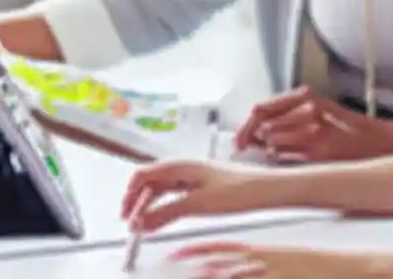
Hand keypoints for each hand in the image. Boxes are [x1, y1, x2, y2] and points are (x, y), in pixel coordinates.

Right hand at [122, 161, 290, 232]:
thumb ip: (167, 212)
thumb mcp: (199, 204)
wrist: (267, 190)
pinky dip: (165, 208)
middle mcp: (185, 168)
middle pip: (151, 182)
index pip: (144, 174)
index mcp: (181, 165)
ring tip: (144, 226)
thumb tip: (142, 220)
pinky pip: (176, 196)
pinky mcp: (203, 187)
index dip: (131, 195)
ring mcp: (194, 177)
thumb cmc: (239, 190)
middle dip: (138, 202)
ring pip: (163, 190)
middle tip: (132, 225)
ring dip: (151, 207)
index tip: (125, 215)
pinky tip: (162, 220)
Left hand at [167, 242, 375, 278]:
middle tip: (169, 265)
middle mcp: (271, 260)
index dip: (199, 250)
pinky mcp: (288, 277)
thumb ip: (265, 267)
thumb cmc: (325, 271)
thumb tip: (242, 271)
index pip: (227, 247)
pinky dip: (240, 278)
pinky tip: (225, 277)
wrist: (359, 269)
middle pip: (225, 259)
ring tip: (188, 273)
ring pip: (237, 271)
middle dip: (195, 263)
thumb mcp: (290, 264)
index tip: (176, 252)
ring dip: (212, 273)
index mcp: (269, 253)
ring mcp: (279, 272)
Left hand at [233, 86, 392, 162]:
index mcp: (309, 97)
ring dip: (269, 149)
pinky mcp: (318, 153)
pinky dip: (282, 158)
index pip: (262, 108)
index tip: (240, 136)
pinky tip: (291, 156)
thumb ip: (294, 111)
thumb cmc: (355, 128)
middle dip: (251, 138)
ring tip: (276, 149)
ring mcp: (312, 133)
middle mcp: (308, 112)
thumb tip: (261, 124)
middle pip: (262, 126)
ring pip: (271, 144)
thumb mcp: (325, 108)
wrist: (384, 143)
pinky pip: (286, 158)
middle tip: (246, 146)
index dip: (246, 124)